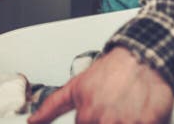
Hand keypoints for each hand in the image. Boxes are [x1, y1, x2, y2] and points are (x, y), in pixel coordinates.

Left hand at [29, 46, 173, 123]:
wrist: (141, 56)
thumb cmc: (111, 70)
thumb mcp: (76, 86)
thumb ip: (52, 106)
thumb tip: (32, 121)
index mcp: (86, 117)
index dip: (89, 123)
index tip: (97, 114)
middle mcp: (105, 122)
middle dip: (105, 121)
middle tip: (111, 110)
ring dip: (121, 121)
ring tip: (124, 111)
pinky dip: (139, 122)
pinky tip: (137, 114)